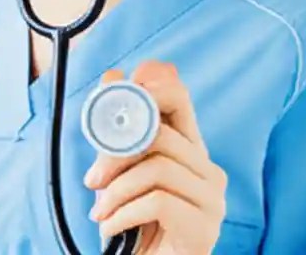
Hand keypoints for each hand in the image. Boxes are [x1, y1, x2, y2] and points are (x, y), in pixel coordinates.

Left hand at [85, 62, 226, 253]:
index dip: (153, 85)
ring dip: (117, 192)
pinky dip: (123, 214)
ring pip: (159, 168)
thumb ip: (116, 131)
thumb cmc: (133, 220)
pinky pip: (159, 203)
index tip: (122, 87)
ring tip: (102, 211)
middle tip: (92, 181)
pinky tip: (111, 226)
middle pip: (161, 134)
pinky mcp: (205, 229)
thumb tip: (113, 75)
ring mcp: (212, 200)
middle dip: (115, 154)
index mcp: (189, 150)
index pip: (180, 99)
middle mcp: (208, 170)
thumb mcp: (118, 170)